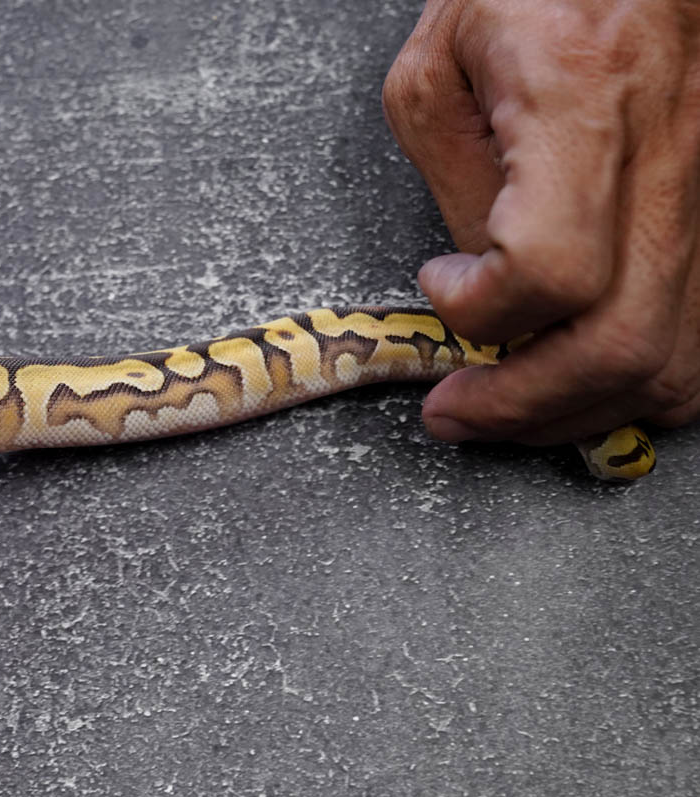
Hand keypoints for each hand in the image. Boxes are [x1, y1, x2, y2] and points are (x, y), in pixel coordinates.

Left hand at [382, 0, 699, 447]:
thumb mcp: (439, 67)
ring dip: (577, 411)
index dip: (482, 308)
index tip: (441, 287)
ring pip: (673, 361)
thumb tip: (480, 288)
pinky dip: (640, 384)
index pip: (550, 266)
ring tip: (510, 412)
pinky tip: (583, 383)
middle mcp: (668, 154)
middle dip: (520, 405)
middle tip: (454, 411)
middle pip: (619, 341)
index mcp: (583, 98)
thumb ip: (455, 184)